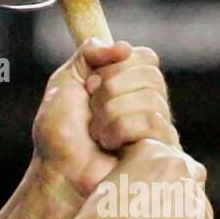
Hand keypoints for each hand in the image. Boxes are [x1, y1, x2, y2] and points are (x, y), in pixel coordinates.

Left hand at [33, 39, 177, 196]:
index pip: (144, 57)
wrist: (58, 172)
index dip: (114, 69)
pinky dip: (121, 130)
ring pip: (149, 99)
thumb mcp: (64, 82)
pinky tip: (110, 146)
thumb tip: (123, 46)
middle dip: (109, 93)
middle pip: (149, 75)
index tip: (89, 87)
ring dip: (110, 115)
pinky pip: (152, 122)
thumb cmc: (59, 136)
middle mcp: (149, 104)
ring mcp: (158, 129)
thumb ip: (89, 53)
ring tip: (97, 135)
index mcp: (131, 86)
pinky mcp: (161, 151)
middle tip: (91, 114)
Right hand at [71, 137, 219, 218]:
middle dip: (182, 211)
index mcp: (152, 150)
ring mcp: (191, 196)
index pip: (178, 170)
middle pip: (196, 190)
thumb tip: (153, 194)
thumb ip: (137, 179)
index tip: (146, 213)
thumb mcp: (110, 185)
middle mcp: (177, 165)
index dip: (165, 195)